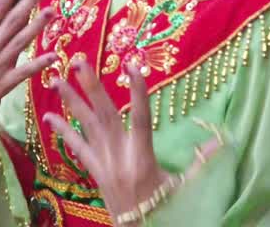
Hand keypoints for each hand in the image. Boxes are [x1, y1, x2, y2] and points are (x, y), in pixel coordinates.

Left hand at [45, 61, 220, 219]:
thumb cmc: (166, 208)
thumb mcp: (184, 187)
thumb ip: (201, 161)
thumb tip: (222, 140)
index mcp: (143, 157)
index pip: (141, 118)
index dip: (138, 92)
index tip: (133, 66)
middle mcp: (119, 157)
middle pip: (104, 115)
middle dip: (91, 87)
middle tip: (77, 61)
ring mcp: (103, 163)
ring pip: (85, 126)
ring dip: (71, 101)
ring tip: (55, 79)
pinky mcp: (94, 171)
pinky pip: (76, 147)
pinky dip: (63, 130)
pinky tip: (47, 116)